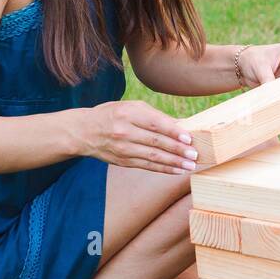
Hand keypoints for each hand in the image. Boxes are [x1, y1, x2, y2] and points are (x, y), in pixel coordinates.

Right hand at [79, 100, 196, 174]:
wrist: (85, 131)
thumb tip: (182, 124)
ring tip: (190, 165)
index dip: (173, 132)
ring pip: (153, 157)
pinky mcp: (123, 161)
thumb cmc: (113, 114)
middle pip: (156, 142)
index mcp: (128, 114)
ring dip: (174, 162)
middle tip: (194, 154)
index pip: (155, 123)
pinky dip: (163, 169)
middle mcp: (125, 132)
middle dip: (177, 150)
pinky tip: (177, 170)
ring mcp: (123, 148)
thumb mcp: (132, 107)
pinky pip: (147, 166)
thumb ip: (156, 116)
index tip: (189, 138)